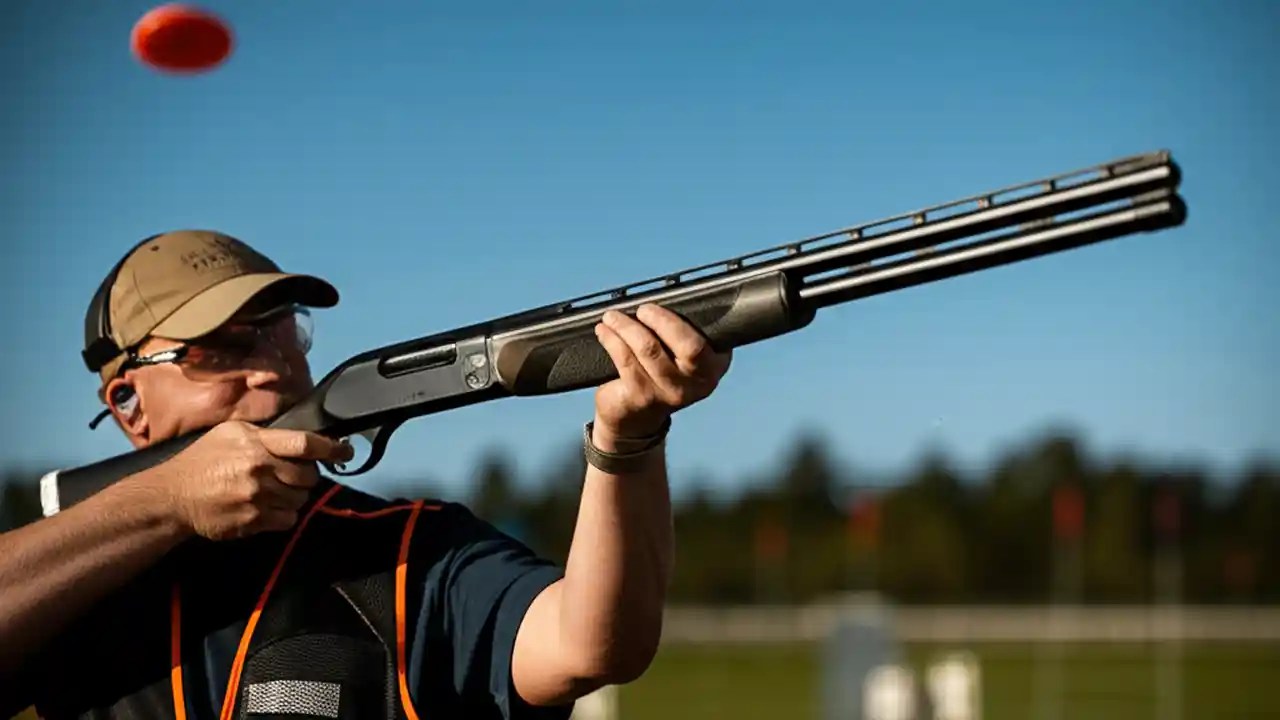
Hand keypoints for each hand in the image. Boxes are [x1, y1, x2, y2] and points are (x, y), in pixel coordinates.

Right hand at [137, 421, 353, 540]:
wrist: (173, 496)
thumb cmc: (202, 460)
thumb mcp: (230, 433)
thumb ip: (265, 434)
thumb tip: (301, 436)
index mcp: (255, 444)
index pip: (305, 444)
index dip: (332, 448)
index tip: (346, 451)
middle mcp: (259, 470)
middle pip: (309, 475)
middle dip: (307, 475)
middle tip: (293, 474)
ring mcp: (257, 498)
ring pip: (301, 498)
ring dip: (295, 495)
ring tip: (276, 490)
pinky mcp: (253, 521)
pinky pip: (288, 519)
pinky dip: (284, 514)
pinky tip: (268, 506)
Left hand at [592, 304, 731, 445]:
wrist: (634, 418)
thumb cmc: (658, 374)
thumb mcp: (679, 356)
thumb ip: (680, 332)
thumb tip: (657, 299)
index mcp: (714, 365)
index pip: (707, 338)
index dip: (682, 320)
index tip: (659, 305)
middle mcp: (699, 382)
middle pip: (689, 346)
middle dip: (662, 321)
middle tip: (642, 310)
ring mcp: (672, 393)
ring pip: (651, 349)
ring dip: (627, 327)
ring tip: (612, 317)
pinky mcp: (644, 397)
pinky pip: (627, 361)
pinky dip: (612, 341)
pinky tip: (604, 332)